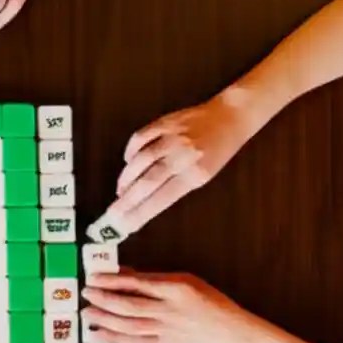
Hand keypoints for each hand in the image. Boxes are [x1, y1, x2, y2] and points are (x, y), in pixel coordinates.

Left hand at [80, 271, 257, 342]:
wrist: (230, 332)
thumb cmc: (209, 300)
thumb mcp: (187, 280)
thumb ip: (155, 279)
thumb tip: (124, 275)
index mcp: (176, 289)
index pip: (138, 283)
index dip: (113, 281)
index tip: (94, 277)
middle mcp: (169, 310)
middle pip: (130, 305)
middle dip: (104, 300)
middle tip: (86, 294)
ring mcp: (166, 330)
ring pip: (129, 325)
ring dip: (105, 319)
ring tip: (87, 312)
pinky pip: (135, 342)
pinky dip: (115, 338)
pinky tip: (99, 333)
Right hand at [106, 89, 263, 232]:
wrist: (230, 116)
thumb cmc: (219, 150)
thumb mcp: (203, 175)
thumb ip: (175, 186)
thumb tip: (146, 203)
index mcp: (195, 174)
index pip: (161, 199)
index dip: (140, 213)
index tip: (124, 225)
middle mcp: (182, 155)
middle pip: (147, 182)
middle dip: (126, 201)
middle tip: (112, 214)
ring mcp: (172, 137)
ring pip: (139, 161)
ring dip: (126, 179)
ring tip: (121, 191)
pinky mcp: (164, 122)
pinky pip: (139, 138)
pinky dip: (130, 152)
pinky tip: (129, 162)